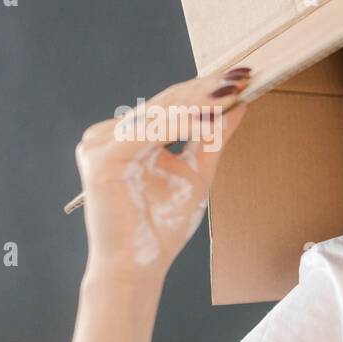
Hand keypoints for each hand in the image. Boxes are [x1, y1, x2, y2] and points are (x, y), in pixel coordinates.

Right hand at [75, 69, 251, 283]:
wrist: (138, 265)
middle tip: (242, 77)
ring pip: (159, 114)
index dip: (206, 89)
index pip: (171, 104)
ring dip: (198, 102)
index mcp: (128, 135)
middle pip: (165, 103)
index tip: (242, 77)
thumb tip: (238, 105)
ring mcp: (100, 143)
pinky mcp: (101, 157)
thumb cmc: (161, 225)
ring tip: (231, 93)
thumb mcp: (196, 173)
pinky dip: (180, 124)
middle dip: (206, 90)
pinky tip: (209, 118)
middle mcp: (109, 134)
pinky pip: (148, 133)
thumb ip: (213, 138)